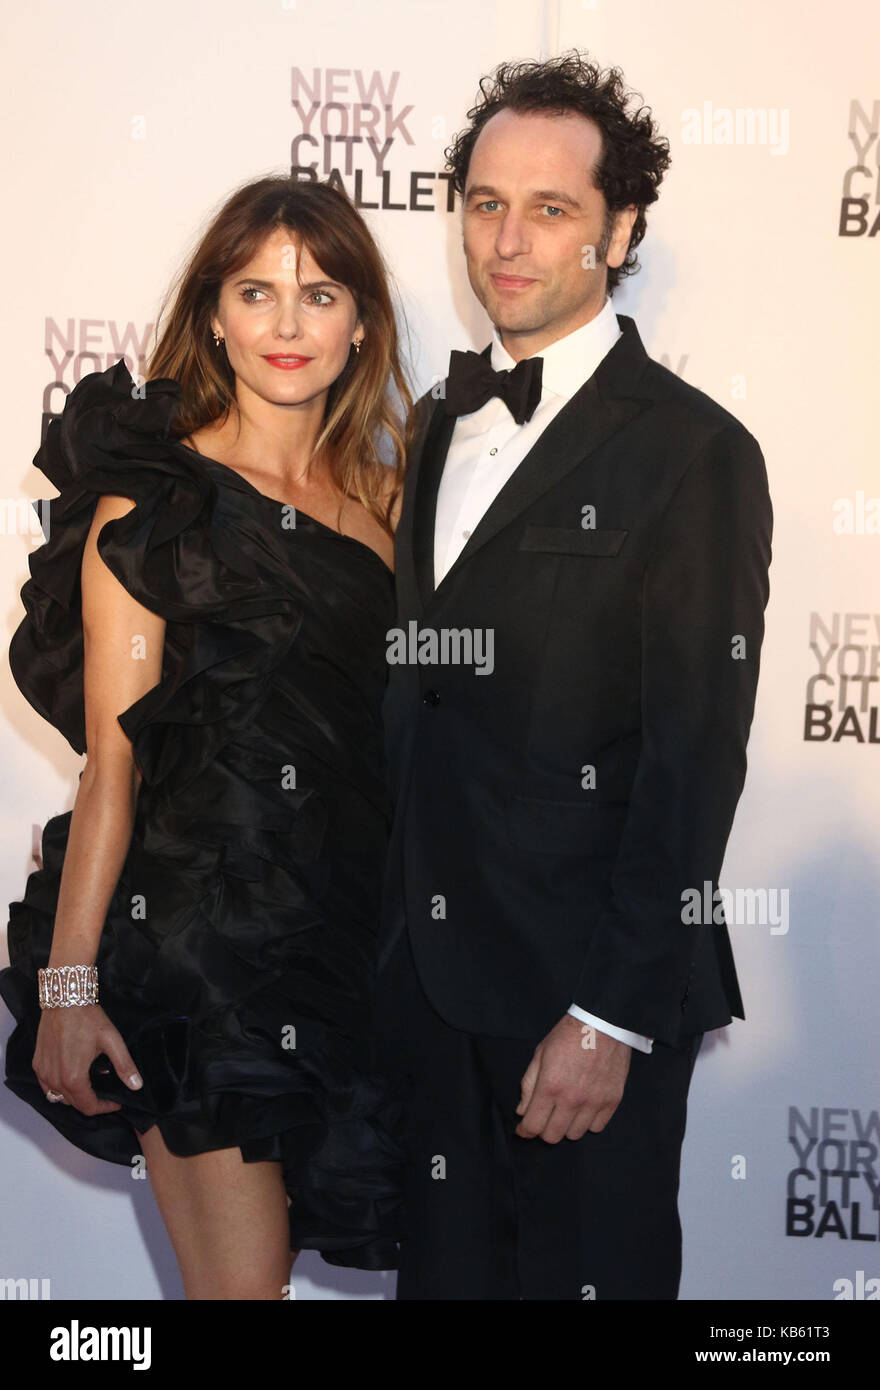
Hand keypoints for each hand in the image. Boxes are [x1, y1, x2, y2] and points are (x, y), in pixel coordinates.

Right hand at [33, 1004, 142, 1115]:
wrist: (64, 1000)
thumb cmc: (87, 1018)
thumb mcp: (112, 1041)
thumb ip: (124, 1065)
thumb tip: (136, 1085)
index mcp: (74, 1078)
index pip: (88, 1107)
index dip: (104, 1108)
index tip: (115, 1102)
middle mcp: (55, 1080)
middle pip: (74, 1104)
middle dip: (91, 1102)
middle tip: (105, 1093)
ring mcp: (43, 1073)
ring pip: (58, 1097)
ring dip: (74, 1097)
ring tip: (90, 1085)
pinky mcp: (37, 1064)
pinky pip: (47, 1087)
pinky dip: (58, 1088)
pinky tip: (70, 1076)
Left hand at [515, 1014, 630, 1142]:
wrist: (602, 1023)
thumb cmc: (568, 1035)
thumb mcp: (540, 1054)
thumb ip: (529, 1085)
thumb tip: (522, 1111)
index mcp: (550, 1086)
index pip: (533, 1126)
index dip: (524, 1131)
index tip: (523, 1129)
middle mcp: (572, 1099)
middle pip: (553, 1136)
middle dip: (543, 1130)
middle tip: (544, 1117)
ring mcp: (594, 1102)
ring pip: (575, 1135)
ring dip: (566, 1126)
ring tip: (565, 1111)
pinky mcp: (612, 1101)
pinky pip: (597, 1127)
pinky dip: (588, 1122)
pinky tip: (583, 1108)